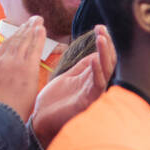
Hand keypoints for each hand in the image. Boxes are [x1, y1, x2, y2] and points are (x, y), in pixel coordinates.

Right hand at [0, 16, 44, 118]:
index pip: (4, 48)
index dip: (13, 38)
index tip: (19, 31)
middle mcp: (3, 60)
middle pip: (15, 41)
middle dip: (24, 29)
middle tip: (32, 20)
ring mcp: (15, 63)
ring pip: (24, 41)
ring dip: (32, 29)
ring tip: (38, 20)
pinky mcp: (27, 68)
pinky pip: (34, 48)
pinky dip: (38, 37)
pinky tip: (42, 28)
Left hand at [31, 25, 115, 147]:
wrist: (41, 122)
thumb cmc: (54, 102)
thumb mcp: (69, 77)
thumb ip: (84, 67)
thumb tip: (96, 53)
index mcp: (90, 78)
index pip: (103, 57)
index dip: (104, 42)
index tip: (100, 27)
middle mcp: (95, 85)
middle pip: (108, 62)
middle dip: (107, 45)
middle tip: (103, 30)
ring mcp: (92, 94)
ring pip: (105, 71)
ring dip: (105, 54)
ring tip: (102, 39)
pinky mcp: (87, 102)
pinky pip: (96, 85)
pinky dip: (97, 71)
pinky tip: (95, 59)